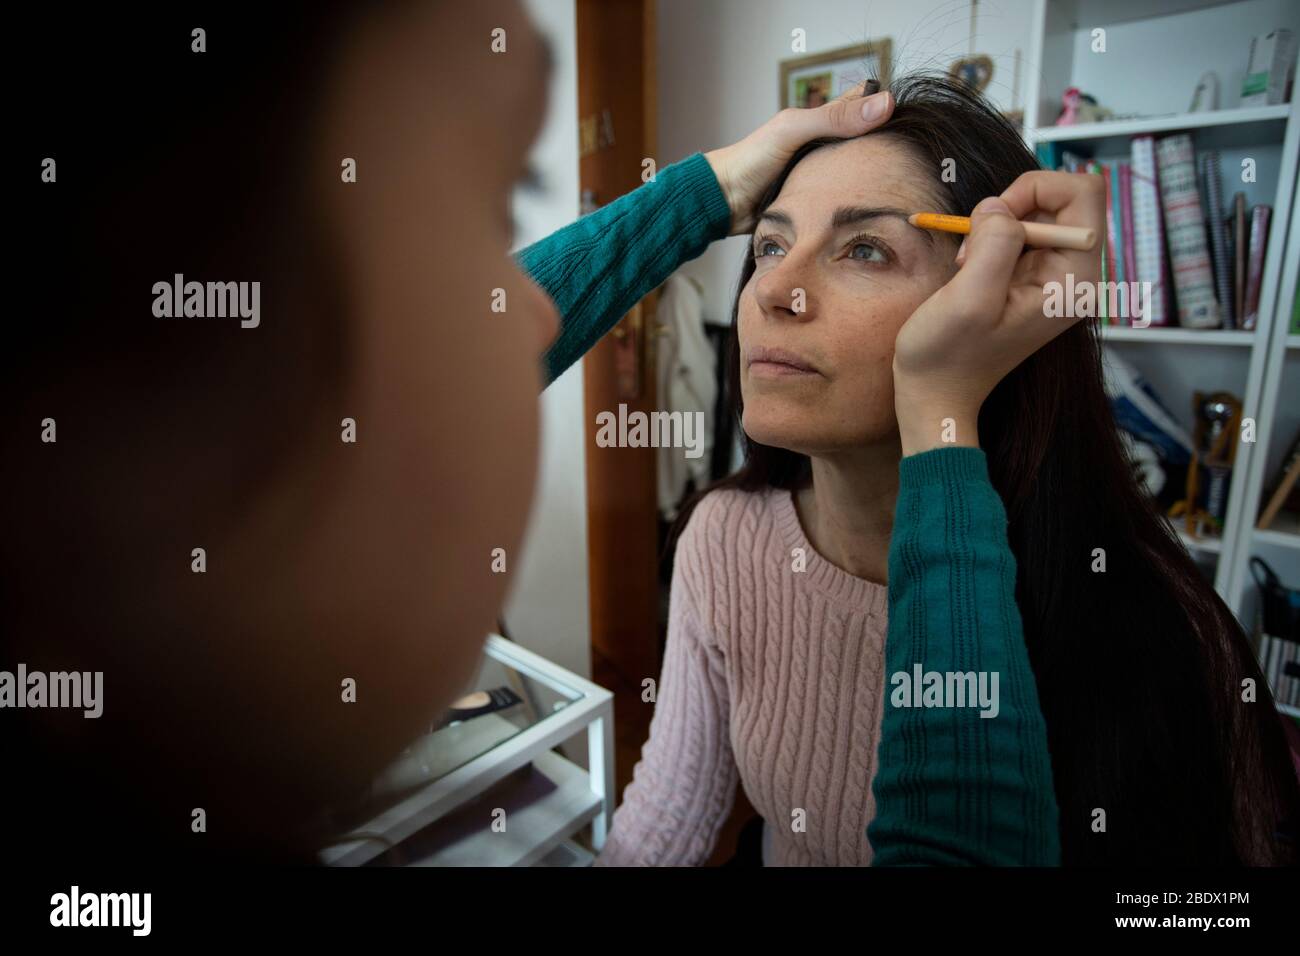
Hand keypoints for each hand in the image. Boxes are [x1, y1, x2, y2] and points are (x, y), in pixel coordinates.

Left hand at [704, 86, 894, 234]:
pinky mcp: (818, 202)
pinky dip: (858, 204)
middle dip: (889, 152)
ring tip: (904, 189)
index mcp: (823, 121)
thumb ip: (834, 118)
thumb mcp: (794, 130)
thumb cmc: (751, 159)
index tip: (912, 125)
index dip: (887, 110)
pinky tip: (875, 212)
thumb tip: (886, 104)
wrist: (723, 201)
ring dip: (876, 182)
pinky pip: (845, 201)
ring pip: (860, 175)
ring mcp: (823, 175)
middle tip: (915, 164)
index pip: (865, 107)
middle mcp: (826, 146)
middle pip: (868, 145)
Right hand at [891, 170, 1105, 455]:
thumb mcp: (969, 299)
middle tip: (974, 248)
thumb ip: (994, 244)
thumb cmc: (948, 356)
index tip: (994, 220)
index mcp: (1075, 280)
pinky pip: (1018, 233)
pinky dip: (989, 240)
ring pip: (1034, 213)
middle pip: (1060, 199)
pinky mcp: (1031, 279)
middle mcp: (1074, 275)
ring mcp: (1053, 277)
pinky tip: (969, 270)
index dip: (1035, 190)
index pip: (1083, 193)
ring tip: (967, 265)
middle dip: (1010, 210)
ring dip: (994, 227)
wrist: (936, 393)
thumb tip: (998, 206)